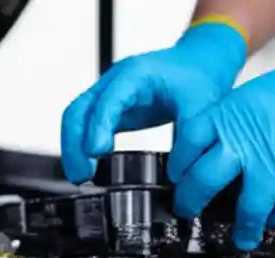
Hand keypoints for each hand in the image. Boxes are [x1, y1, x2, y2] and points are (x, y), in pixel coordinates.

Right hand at [60, 22, 247, 183]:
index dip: (98, 127)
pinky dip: (82, 146)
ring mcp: (110, 95)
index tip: (95, 153)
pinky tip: (89, 167)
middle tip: (82, 175)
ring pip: (77, 119)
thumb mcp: (200, 108)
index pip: (107, 101)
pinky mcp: (112, 110)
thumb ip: (189, 139)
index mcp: (135, 75)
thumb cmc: (198, 77)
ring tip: (81, 176)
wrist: (200, 63)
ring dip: (74, 148)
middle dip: (75, 144)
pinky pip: (86, 126)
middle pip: (79, 110)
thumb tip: (175, 174)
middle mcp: (115, 82)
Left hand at [168, 38, 274, 249]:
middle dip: (191, 202)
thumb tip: (218, 147)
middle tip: (189, 210)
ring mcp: (274, 168)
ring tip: (239, 237)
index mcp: (234, 114)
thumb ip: (238, 122)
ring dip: (240, 228)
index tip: (178, 175)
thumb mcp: (262, 94)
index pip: (188, 144)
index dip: (179, 164)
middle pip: (203, 181)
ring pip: (244, 209)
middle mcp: (249, 142)